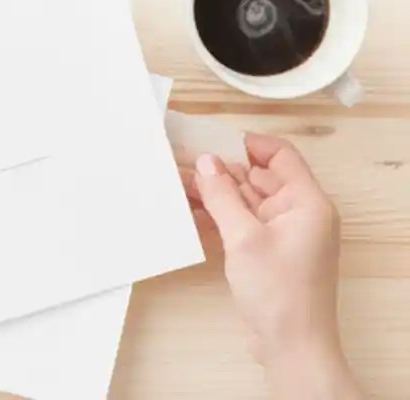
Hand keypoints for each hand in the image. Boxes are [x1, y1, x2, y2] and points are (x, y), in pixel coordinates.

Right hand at [182, 134, 361, 398]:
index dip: (248, 144)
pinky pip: (240, 222)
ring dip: (215, 194)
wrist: (290, 345)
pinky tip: (190, 211)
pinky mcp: (266, 251)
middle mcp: (298, 214)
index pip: (281, 156)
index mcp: (307, 203)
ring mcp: (282, 234)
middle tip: (182, 164)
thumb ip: (222, 196)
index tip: (214, 140)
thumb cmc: (280, 294)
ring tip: (177, 186)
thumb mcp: (244, 237)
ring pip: (244, 200)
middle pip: (257, 177)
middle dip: (221, 171)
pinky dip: (218, 215)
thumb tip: (205, 163)